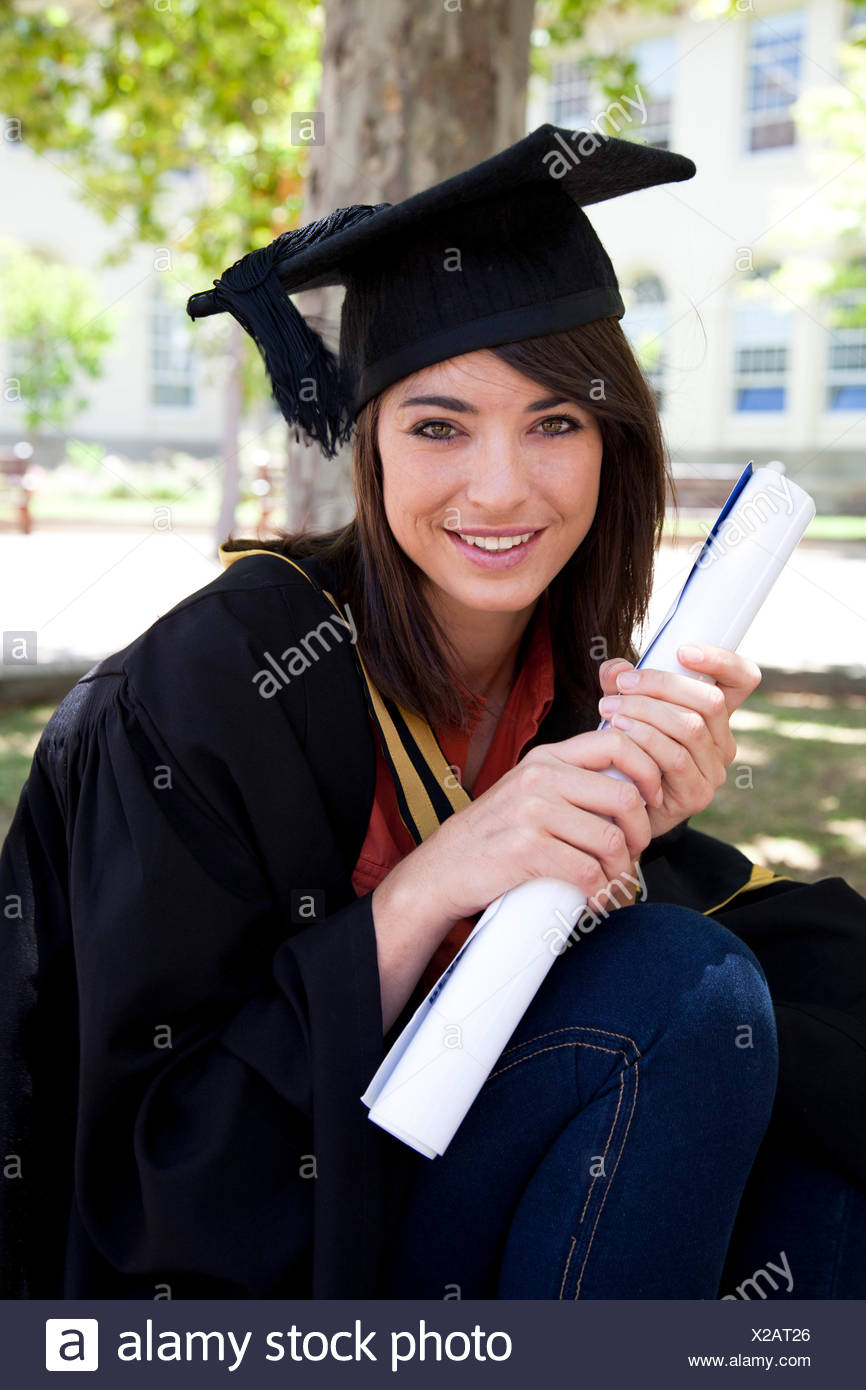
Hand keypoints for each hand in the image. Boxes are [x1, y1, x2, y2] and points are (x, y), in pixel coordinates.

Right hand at [404, 728, 663, 925]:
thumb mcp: (530, 790)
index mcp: (547, 756)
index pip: (618, 741)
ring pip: (611, 838)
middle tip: (634, 855)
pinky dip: (600, 893)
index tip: (652, 801)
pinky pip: (587, 871)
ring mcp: (532, 811)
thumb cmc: (495, 835)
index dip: (648, 771)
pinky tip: (594, 900)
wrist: (442, 869)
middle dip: (642, 832)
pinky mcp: (526, 849)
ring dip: (622, 871)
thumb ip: (571, 781)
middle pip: (624, 795)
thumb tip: (634, 790)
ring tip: (613, 884)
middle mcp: (540, 776)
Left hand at [597, 644, 761, 837]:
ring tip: (609, 707)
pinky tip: (617, 733)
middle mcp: (723, 742)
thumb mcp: (623, 707)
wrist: (616, 805)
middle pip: (710, 701)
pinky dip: (644, 739)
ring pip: (691, 727)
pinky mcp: (696, 795)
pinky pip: (675, 758)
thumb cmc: (625, 749)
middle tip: (622, 684)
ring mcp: (713, 771)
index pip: (743, 679)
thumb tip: (617, 669)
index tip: (683, 650)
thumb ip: (620, 684)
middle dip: (661, 685)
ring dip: (645, 711)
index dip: (722, 660)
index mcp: (714, 714)